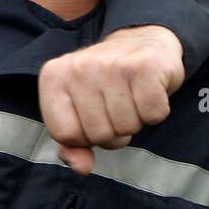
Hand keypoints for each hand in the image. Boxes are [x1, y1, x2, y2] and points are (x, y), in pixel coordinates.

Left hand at [37, 25, 183, 175]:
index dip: (84, 138)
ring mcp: (110, 65)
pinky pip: (152, 115)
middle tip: (117, 109)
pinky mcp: (144, 67)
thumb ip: (71, 143)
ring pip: (126, 128)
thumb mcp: (77, 109)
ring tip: (131, 99)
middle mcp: (78, 67)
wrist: (139, 41)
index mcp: (53, 77)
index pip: (65, 135)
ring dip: (134, 121)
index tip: (92, 119)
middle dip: (113, 132)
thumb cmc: (103, 84)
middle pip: (98, 135)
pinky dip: (155, 112)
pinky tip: (147, 92)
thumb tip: (80, 167)